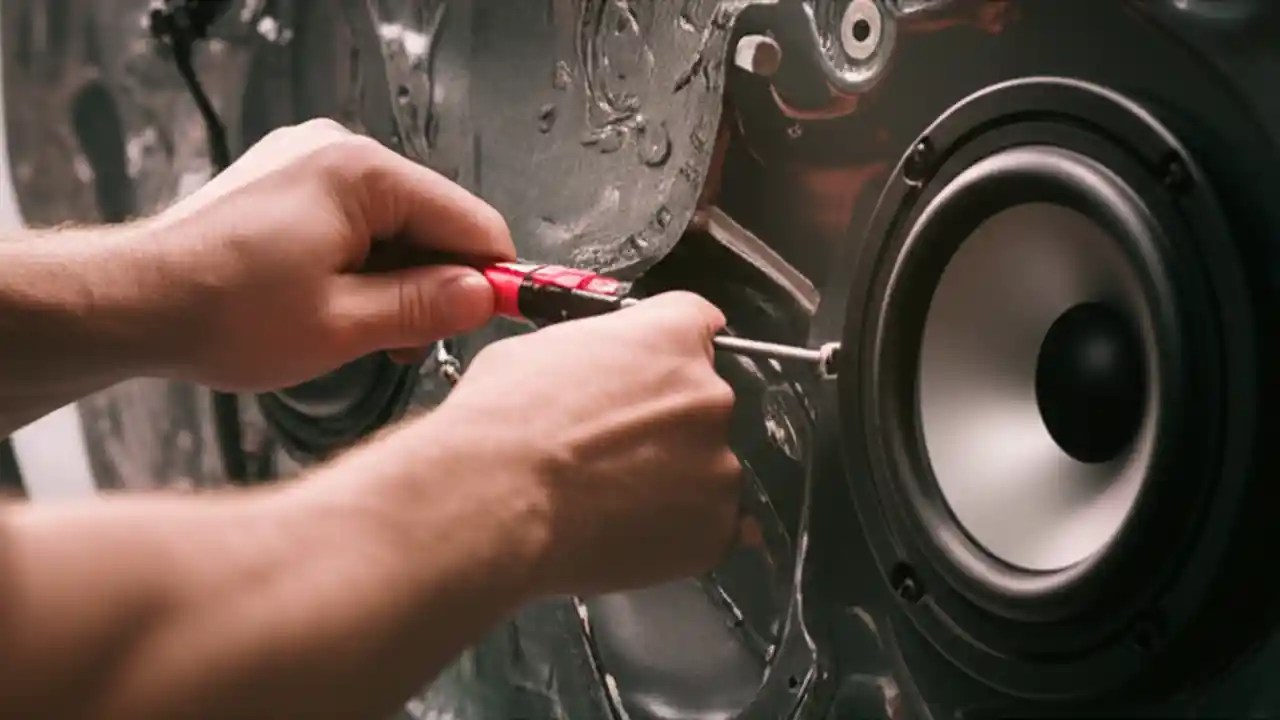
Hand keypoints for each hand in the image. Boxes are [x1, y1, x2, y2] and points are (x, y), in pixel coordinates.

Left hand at [147, 119, 514, 390]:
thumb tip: (484, 296)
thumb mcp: (343, 325)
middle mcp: (337, 154)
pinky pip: (353, 226)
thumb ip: (426, 306)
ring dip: (393, 283)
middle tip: (410, 344)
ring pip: (392, 229)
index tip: (505, 318)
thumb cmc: (220, 312)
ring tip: (360, 334)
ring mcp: (307, 165)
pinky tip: (335, 309)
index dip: (493, 276)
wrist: (130, 304)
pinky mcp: (287, 186)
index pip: (469, 220)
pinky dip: (359, 269)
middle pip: (431, 223)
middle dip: (433, 285)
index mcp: (361, 174)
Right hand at [430, 292, 742, 595]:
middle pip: (703, 403)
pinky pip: (716, 527)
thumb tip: (593, 377)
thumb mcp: (541, 349)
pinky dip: (684, 531)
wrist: (495, 500)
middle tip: (611, 450)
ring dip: (674, 480)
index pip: (699, 325)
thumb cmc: (502, 422)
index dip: (668, 353)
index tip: (649, 376)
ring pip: (707, 468)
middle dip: (666, 424)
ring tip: (610, 501)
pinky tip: (636, 533)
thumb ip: (596, 356)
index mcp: (673, 335)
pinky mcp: (714, 528)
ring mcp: (718, 465)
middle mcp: (709, 394)